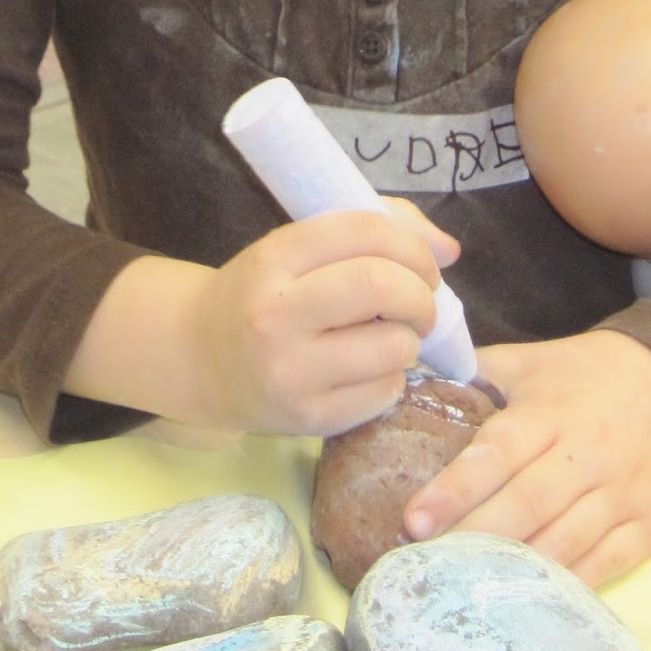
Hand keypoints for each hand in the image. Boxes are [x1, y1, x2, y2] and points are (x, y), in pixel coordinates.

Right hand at [188, 208, 451, 435]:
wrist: (200, 358)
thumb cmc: (264, 294)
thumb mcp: (297, 249)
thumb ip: (375, 232)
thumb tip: (450, 251)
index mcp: (273, 259)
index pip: (364, 231)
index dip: (412, 244)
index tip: (423, 264)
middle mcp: (275, 313)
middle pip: (380, 286)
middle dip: (421, 294)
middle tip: (420, 303)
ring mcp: (289, 371)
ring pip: (392, 346)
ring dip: (411, 340)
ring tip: (392, 338)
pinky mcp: (306, 418)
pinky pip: (384, 393)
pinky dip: (393, 378)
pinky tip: (370, 370)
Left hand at [401, 330, 650, 585]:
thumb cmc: (585, 376)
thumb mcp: (530, 362)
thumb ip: (473, 373)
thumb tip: (407, 377)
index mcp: (552, 412)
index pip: (499, 452)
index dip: (456, 489)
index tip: (415, 520)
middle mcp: (589, 455)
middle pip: (529, 505)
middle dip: (475, 538)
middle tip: (428, 565)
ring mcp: (623, 495)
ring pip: (566, 542)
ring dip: (516, 571)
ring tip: (468, 593)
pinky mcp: (648, 527)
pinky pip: (605, 564)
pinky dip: (568, 586)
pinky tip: (528, 603)